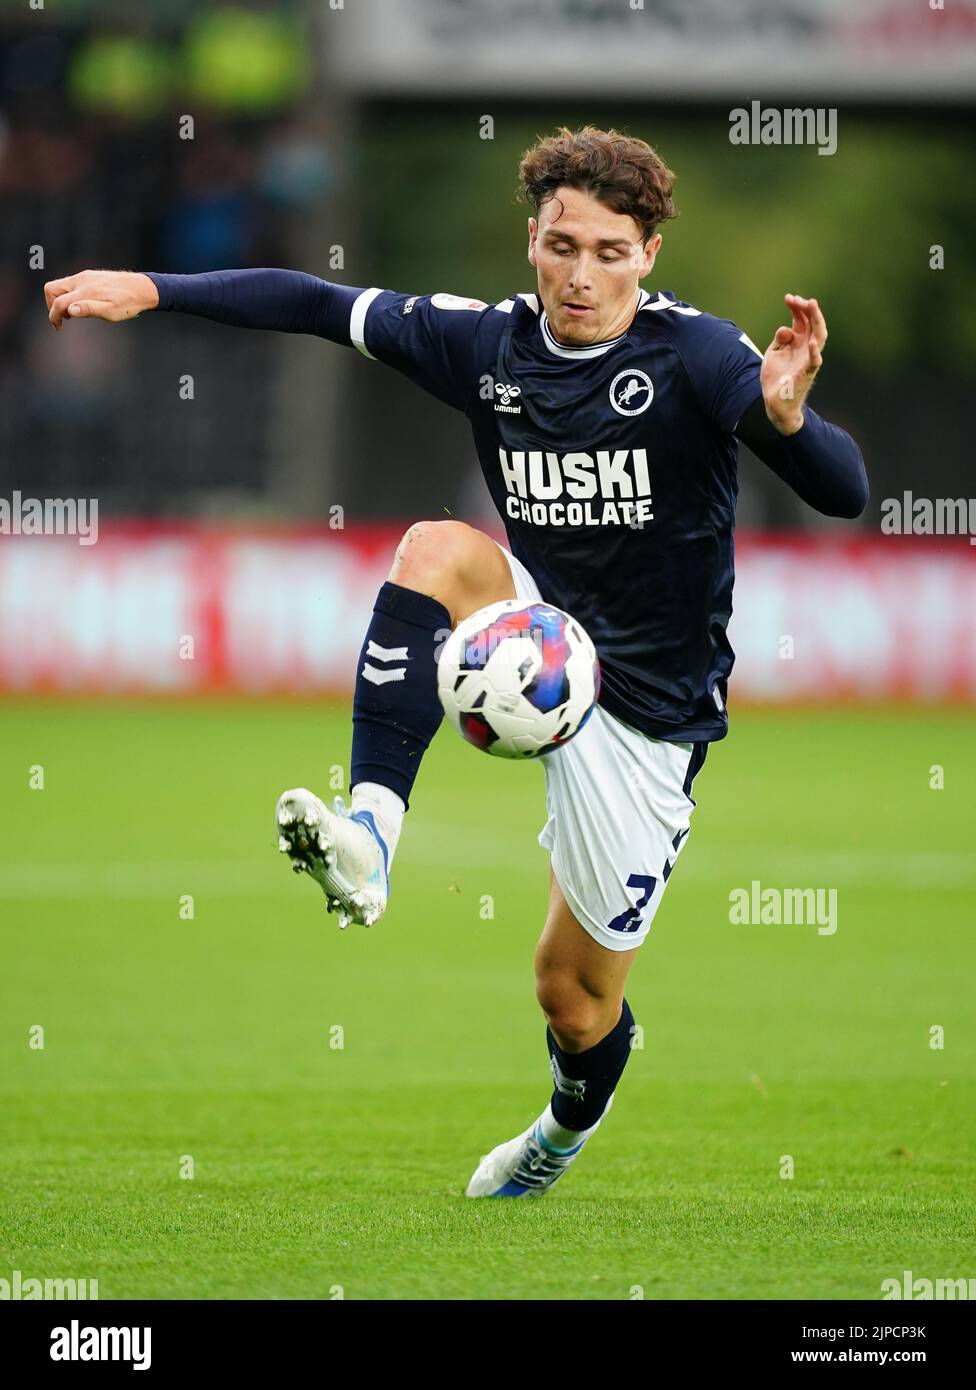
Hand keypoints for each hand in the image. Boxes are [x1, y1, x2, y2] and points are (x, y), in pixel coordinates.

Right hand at [44, 270, 159, 330]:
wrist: (142, 288)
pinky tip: (81, 305)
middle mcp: (81, 280)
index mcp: (85, 291)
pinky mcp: (90, 276)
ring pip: (61, 285)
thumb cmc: (127, 303)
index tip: (58, 327)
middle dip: (51, 305)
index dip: (53, 316)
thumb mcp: (110, 312)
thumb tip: (69, 310)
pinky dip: (69, 295)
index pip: (58, 302)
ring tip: (73, 314)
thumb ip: (89, 309)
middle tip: (62, 319)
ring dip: (60, 300)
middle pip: (52, 288)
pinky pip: (71, 284)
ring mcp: (85, 276)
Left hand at [760, 293, 826, 434]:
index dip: (796, 307)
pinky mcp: (806, 373)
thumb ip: (779, 339)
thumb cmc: (776, 378)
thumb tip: (786, 329)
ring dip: (816, 321)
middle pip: (812, 323)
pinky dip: (814, 352)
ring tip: (811, 306)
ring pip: (819, 337)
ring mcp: (808, 359)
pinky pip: (814, 361)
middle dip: (806, 309)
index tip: (788, 298)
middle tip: (797, 298)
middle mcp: (806, 348)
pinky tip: (811, 342)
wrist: (775, 402)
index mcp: (798, 342)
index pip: (801, 320)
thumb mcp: (773, 353)